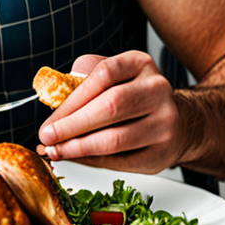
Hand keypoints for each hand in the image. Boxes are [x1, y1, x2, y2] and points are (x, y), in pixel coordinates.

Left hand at [36, 51, 182, 173]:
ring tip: (57, 150)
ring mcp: (164, 122)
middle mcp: (156, 89)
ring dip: (79, 147)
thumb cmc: (134, 98)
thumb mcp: (114, 78)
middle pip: (110, 107)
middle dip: (72, 126)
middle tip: (47, 137)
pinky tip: (77, 158)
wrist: (176, 121)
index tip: (49, 119)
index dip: (72, 100)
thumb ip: (85, 85)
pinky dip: (93, 161)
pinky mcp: (163, 152)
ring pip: (115, 139)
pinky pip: (122, 161)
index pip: (103, 75)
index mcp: (139, 63)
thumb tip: (53, 109)